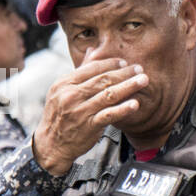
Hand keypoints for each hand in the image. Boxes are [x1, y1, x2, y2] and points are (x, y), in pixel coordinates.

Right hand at [32, 58, 147, 175]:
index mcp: (64, 83)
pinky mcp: (88, 126)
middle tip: (139, 68)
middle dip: (124, 73)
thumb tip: (92, 50)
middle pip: (102, 80)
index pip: (91, 68)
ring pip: (108, 95)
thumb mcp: (62, 91)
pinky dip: (123, 109)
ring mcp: (80, 111)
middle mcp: (71, 95)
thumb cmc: (60, 115)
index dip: (110, 63)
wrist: (52, 144)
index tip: (124, 62)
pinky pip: (109, 115)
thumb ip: (79, 71)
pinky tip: (135, 104)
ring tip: (143, 81)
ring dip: (128, 86)